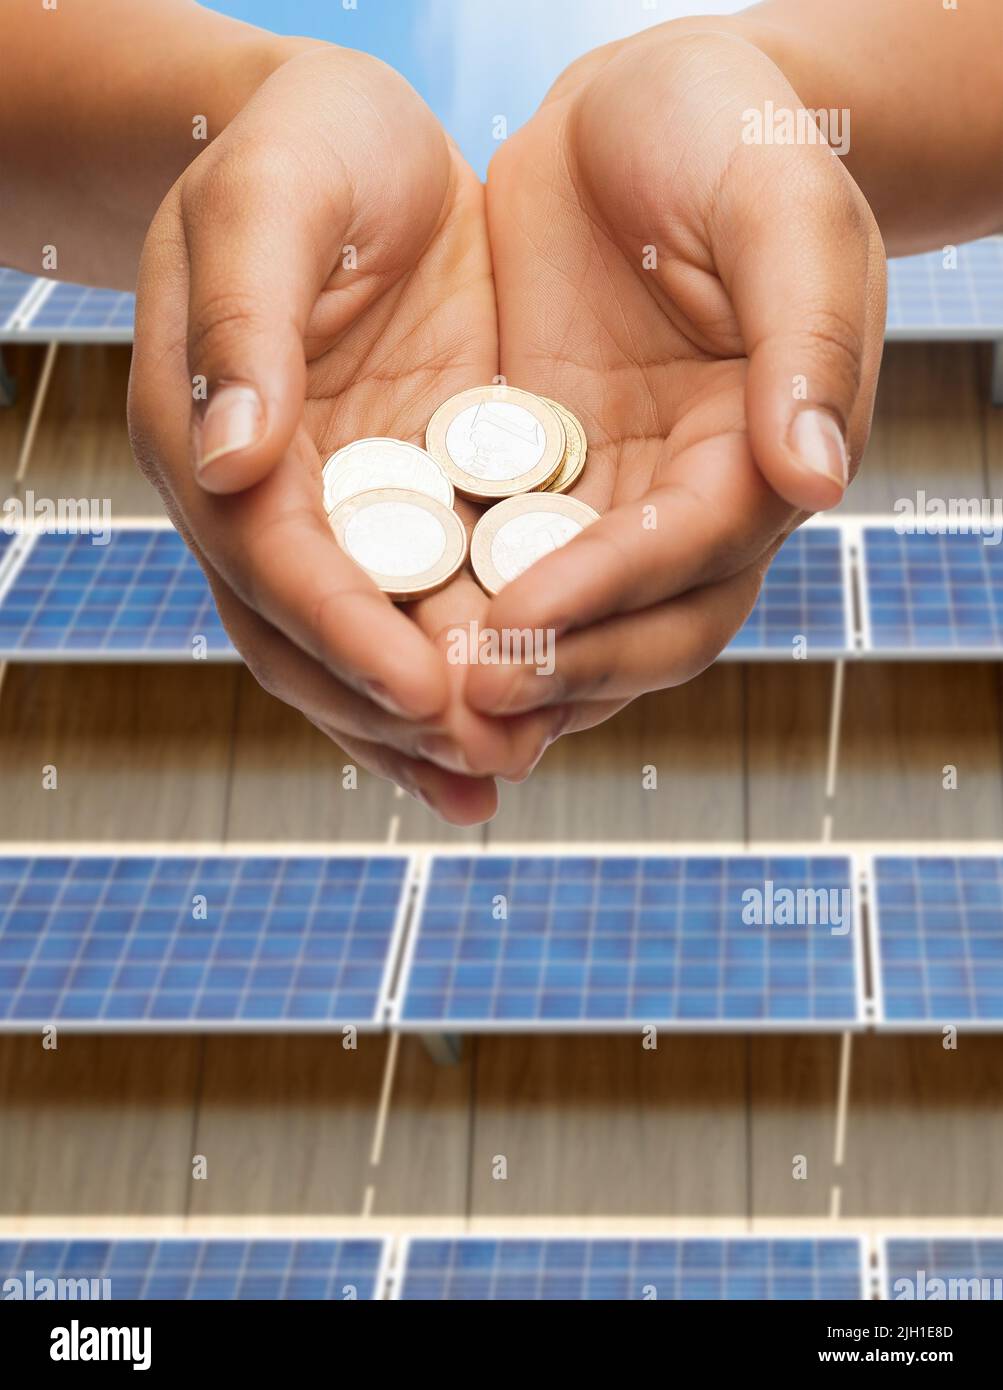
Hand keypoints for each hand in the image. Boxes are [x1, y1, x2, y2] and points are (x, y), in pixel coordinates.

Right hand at [128, 47, 555, 823]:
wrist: (354, 141)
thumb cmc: (302, 147)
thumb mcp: (270, 202)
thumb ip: (245, 324)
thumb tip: (233, 463)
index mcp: (211, 437)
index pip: (274, 562)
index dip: (344, 634)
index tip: (424, 693)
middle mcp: (266, 497)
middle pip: (309, 638)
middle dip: (389, 711)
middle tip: (481, 767)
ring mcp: (337, 510)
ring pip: (365, 645)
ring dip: (424, 725)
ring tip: (497, 780)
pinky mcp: (407, 500)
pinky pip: (429, 603)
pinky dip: (463, 667)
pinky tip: (520, 721)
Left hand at [467, 23, 885, 720]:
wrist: (634, 108)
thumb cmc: (724, 131)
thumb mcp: (780, 208)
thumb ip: (806, 338)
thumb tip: (815, 481)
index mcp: (768, 445)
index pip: (701, 546)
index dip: (616, 588)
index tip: (523, 618)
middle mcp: (695, 493)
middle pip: (651, 622)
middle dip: (567, 668)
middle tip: (470, 700)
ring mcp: (616, 493)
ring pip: (579, 619)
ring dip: (515, 672)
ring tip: (430, 705)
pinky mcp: (540, 479)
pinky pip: (503, 561)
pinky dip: (463, 609)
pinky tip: (398, 637)